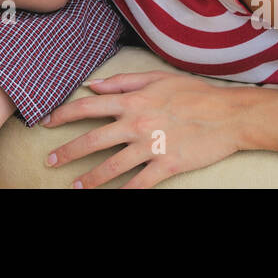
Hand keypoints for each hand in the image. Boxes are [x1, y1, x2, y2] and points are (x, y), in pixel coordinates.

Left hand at [40, 71, 256, 187]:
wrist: (230, 115)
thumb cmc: (195, 93)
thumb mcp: (157, 79)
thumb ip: (123, 81)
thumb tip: (93, 85)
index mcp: (133, 100)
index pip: (88, 107)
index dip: (63, 115)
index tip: (47, 123)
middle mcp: (137, 123)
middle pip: (92, 139)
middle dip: (67, 152)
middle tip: (50, 161)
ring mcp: (151, 146)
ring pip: (111, 166)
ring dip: (89, 178)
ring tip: (75, 187)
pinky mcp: (167, 166)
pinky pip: (139, 184)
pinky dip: (123, 193)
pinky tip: (111, 197)